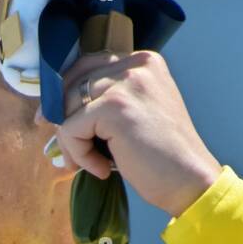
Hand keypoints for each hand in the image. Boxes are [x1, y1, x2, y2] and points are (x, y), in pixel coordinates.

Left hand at [54, 48, 222, 218]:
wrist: (189, 182)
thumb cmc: (161, 157)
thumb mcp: (134, 114)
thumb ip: (105, 100)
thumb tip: (52, 108)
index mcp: (143, 61)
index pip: (85, 65)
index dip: (64, 95)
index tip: (54, 121)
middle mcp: (135, 64)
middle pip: (71, 84)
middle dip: (62, 121)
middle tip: (73, 155)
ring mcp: (126, 83)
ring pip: (66, 107)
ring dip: (71, 142)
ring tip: (95, 164)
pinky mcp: (114, 107)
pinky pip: (71, 128)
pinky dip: (79, 154)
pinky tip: (102, 169)